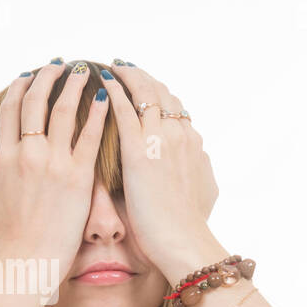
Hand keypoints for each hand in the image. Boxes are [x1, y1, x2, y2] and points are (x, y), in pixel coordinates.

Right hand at [0, 61, 109, 269]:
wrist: (27, 264)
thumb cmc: (4, 238)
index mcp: (2, 158)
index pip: (11, 110)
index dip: (20, 87)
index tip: (30, 75)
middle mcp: (26, 154)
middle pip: (36, 101)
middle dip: (47, 77)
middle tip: (59, 65)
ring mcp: (53, 164)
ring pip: (63, 110)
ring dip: (74, 85)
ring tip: (84, 71)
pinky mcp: (78, 177)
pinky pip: (90, 136)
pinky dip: (98, 113)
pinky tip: (106, 98)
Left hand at [102, 63, 221, 281]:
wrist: (183, 241)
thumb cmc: (189, 225)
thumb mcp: (205, 190)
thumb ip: (201, 169)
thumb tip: (201, 159)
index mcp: (192, 143)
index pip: (175, 106)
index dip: (159, 93)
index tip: (146, 85)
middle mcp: (179, 134)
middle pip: (160, 92)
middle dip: (142, 76)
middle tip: (124, 64)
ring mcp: (160, 140)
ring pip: (144, 93)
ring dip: (127, 75)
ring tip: (111, 65)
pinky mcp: (140, 151)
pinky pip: (126, 110)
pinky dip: (115, 91)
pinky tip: (102, 80)